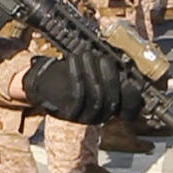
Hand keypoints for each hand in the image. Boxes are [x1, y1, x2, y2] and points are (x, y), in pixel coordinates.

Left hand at [22, 52, 141, 122]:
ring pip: (96, 96)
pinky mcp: (68, 112)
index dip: (130, 95)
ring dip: (93, 73)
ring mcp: (82, 117)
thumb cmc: (71, 78)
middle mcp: (97, 117)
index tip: (128, 78)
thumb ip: (108, 76)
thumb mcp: (92, 77)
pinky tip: (74, 59)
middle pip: (111, 100)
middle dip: (110, 77)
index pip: (125, 107)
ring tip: (88, 55)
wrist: (42, 87)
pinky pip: (78, 94)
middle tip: (106, 58)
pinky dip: (77, 74)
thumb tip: (128, 71)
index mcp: (107, 110)